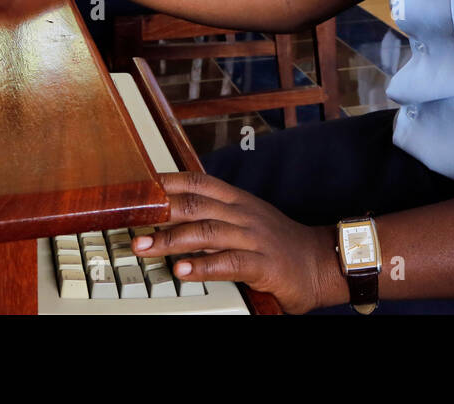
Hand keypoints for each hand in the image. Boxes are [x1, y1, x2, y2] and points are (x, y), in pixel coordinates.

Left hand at [132, 172, 339, 313]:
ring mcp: (253, 238)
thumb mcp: (247, 220)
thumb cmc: (279, 245)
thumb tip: (174, 217)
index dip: (167, 182)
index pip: (198, 182)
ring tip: (145, 248)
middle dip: (160, 213)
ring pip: (206, 232)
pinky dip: (202, 266)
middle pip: (195, 205)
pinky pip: (228, 262)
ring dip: (171, 240)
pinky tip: (182, 270)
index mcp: (238, 201)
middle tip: (130, 224)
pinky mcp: (263, 264)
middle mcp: (243, 214)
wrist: (323, 262)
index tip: (139, 187)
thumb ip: (216, 216)